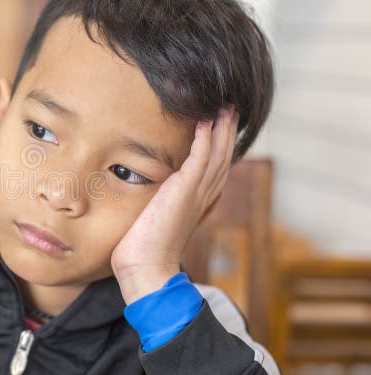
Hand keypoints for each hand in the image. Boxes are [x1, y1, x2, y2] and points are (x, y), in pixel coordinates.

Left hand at [110, 105, 239, 304]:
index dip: (219, 145)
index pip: (214, 168)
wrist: (146, 268)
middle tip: (230, 107)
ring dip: (221, 129)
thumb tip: (151, 197)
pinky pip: (200, 158)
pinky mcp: (185, 190)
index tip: (220, 124)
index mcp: (197, 202)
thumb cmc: (143, 249)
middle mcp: (202, 196)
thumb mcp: (155, 218)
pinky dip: (204, 138)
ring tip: (224, 106)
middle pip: (222, 157)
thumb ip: (159, 204)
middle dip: (226, 131)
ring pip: (216, 154)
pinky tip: (205, 121)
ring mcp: (196, 193)